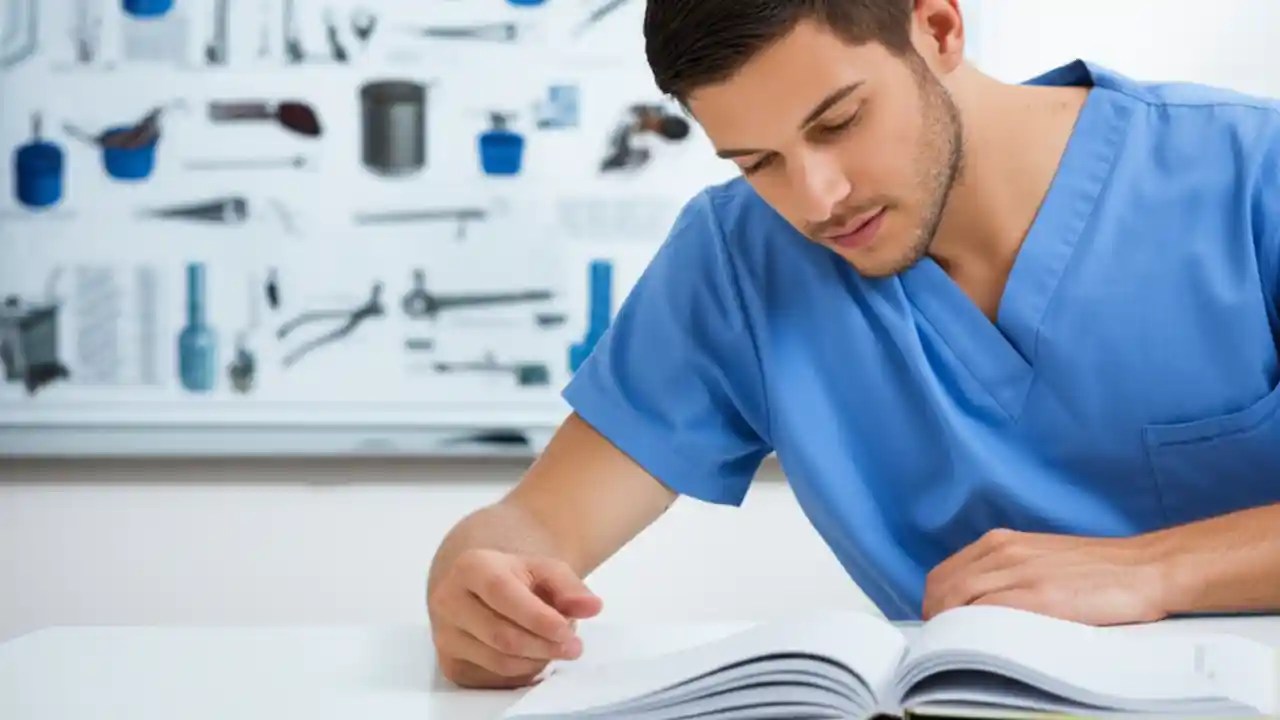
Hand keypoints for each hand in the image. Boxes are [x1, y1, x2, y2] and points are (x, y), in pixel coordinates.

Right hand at [429, 549, 602, 688]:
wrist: (484, 590)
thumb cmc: (519, 578)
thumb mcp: (547, 571)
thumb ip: (571, 588)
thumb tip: (592, 607)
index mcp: (471, 567)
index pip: (502, 594)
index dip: (536, 617)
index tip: (567, 631)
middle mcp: (448, 600)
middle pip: (500, 635)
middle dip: (543, 645)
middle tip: (574, 647)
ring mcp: (445, 635)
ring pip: (498, 660)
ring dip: (536, 660)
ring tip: (556, 649)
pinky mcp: (450, 663)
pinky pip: (493, 678)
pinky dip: (522, 672)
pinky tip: (535, 657)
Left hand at [922, 528, 1167, 625]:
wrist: (1146, 568)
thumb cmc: (1097, 570)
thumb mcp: (1039, 560)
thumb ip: (1006, 574)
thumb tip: (976, 604)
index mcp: (1000, 543)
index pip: (944, 575)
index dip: (934, 604)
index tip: (938, 628)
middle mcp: (1003, 552)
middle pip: (942, 588)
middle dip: (934, 619)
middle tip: (942, 646)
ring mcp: (1020, 573)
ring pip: (959, 600)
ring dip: (949, 628)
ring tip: (957, 652)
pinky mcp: (1040, 596)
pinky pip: (990, 613)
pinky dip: (975, 632)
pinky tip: (979, 649)